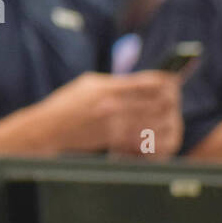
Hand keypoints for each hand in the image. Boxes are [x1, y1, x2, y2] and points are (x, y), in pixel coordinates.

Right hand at [40, 71, 182, 156]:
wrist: (48, 130)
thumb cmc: (66, 104)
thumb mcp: (88, 84)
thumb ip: (114, 81)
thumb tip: (138, 81)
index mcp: (108, 87)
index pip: (150, 82)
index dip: (167, 81)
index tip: (172, 80)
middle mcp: (114, 106)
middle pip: (159, 102)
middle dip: (171, 99)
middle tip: (174, 98)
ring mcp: (114, 126)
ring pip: (156, 122)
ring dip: (167, 119)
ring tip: (169, 116)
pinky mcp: (113, 142)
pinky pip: (144, 140)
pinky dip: (154, 137)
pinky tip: (157, 133)